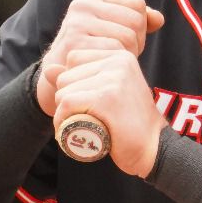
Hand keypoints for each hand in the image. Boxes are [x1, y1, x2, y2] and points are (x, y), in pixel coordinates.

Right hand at [39, 0, 163, 113]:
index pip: (137, 5)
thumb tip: (159, 19)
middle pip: (136, 21)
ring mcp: (77, 23)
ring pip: (128, 37)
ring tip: (110, 60)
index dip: (139, 27)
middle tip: (118, 55)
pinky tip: (103, 68)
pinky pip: (115, 51)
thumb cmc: (93, 51)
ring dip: (126, 55)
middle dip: (135, 42)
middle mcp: (83, 4)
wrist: (60, 77)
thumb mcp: (114, 29)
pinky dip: (115, 64)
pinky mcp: (75, 44)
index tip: (123, 39)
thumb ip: (138, 20)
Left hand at [52, 45, 163, 176]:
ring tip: (81, 125)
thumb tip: (48, 68)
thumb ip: (79, 76)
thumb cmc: (128, 121)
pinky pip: (67, 104)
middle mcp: (118, 61)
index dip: (73, 83)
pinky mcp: (107, 98)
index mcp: (119, 55)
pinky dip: (62, 120)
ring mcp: (114, 78)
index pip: (73, 58)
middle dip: (67, 100)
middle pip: (65, 76)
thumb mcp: (105, 92)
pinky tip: (74, 130)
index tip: (88, 102)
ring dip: (64, 113)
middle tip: (84, 117)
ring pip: (63, 91)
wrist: (153, 147)